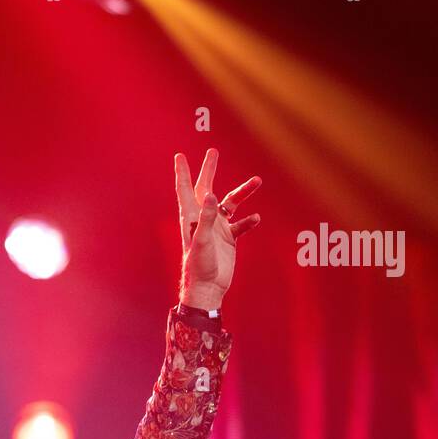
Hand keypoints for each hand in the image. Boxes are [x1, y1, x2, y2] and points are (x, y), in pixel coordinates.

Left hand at [174, 148, 261, 310]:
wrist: (208, 287)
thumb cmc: (199, 265)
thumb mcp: (202, 240)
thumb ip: (206, 218)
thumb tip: (210, 195)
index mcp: (191, 217)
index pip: (186, 189)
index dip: (182, 172)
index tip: (179, 156)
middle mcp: (203, 219)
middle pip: (206, 189)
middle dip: (209, 170)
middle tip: (213, 152)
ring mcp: (216, 228)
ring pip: (230, 204)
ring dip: (243, 193)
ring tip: (258, 181)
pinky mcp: (228, 239)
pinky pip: (240, 225)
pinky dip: (248, 220)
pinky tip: (256, 218)